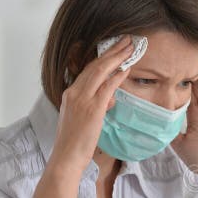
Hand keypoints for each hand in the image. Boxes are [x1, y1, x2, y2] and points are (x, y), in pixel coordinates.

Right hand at [50, 36, 134, 173]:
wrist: (67, 157)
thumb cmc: (76, 141)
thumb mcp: (86, 118)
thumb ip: (97, 105)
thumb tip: (110, 98)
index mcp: (71, 93)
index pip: (88, 70)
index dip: (103, 58)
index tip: (115, 48)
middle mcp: (74, 92)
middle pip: (95, 65)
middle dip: (112, 51)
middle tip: (126, 40)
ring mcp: (82, 99)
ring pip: (100, 71)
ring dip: (117, 57)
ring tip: (130, 47)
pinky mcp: (92, 108)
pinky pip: (106, 87)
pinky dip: (117, 76)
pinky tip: (126, 68)